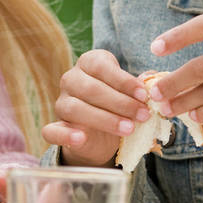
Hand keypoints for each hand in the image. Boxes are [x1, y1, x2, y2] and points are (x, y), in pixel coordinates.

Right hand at [41, 49, 151, 167]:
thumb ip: (140, 87)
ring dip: (104, 119)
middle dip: (120, 103)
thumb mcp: (132, 94)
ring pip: (74, 108)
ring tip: (128, 129)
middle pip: (90, 88)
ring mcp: (60, 103)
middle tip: (143, 115)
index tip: (144, 95)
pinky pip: (51, 130)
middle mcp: (71, 79)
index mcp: (89, 63)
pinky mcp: (54, 127)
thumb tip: (152, 78)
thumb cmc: (120, 105)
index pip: (101, 67)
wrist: (102, 135)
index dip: (123, 81)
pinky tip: (81, 138)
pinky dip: (65, 135)